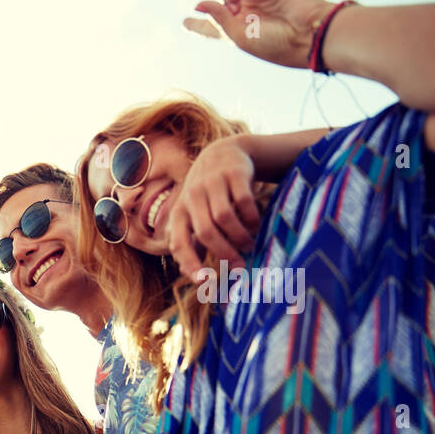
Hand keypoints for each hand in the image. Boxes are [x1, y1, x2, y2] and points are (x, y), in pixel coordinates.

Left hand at [166, 135, 261, 279]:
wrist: (222, 153)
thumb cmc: (206, 195)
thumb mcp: (193, 215)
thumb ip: (193, 242)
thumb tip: (195, 277)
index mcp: (179, 213)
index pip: (179, 243)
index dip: (190, 263)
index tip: (204, 281)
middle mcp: (192, 197)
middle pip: (206, 232)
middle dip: (224, 253)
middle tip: (239, 266)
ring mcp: (212, 183)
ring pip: (224, 218)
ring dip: (239, 237)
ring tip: (248, 245)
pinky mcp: (233, 173)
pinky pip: (244, 201)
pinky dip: (251, 218)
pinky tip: (255, 226)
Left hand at [183, 0, 336, 68]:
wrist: (308, 34)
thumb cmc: (274, 44)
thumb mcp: (240, 37)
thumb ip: (218, 20)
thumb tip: (197, 5)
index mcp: (235, 31)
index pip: (212, 26)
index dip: (197, 24)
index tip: (184, 22)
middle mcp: (245, 12)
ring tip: (230, 0)